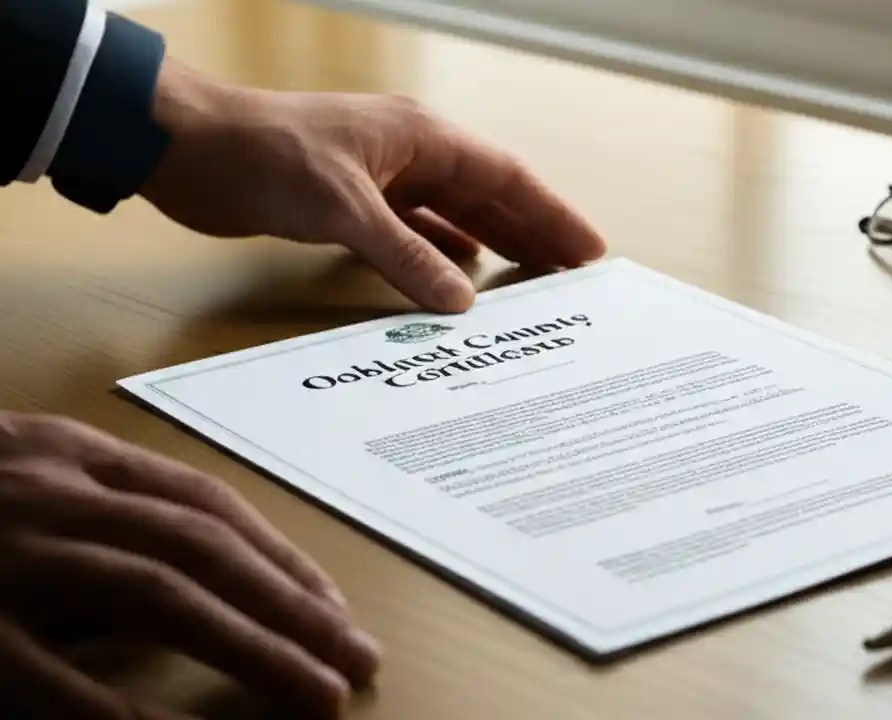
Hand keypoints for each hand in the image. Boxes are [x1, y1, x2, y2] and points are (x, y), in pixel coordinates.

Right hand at [0, 411, 378, 718]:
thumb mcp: (23, 501)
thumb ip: (106, 537)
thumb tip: (206, 598)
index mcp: (71, 455)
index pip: (204, 502)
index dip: (282, 556)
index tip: (337, 608)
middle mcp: (53, 497)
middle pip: (203, 546)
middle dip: (292, 606)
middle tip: (360, 659)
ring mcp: (11, 558)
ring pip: (160, 594)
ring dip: (254, 647)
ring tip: (321, 694)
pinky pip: (67, 684)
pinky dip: (142, 715)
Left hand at [139, 58, 605, 312]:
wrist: (186, 147)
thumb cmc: (264, 154)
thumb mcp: (344, 208)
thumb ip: (406, 257)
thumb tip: (459, 303)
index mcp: (422, 138)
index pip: (505, 178)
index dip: (552, 215)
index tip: (589, 250)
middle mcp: (410, 154)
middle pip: (489, 197)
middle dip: (533, 234)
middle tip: (572, 277)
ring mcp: (381, 179)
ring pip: (454, 216)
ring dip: (493, 246)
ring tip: (531, 283)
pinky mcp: (350, 203)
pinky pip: (414, 232)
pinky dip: (440, 256)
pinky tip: (458, 279)